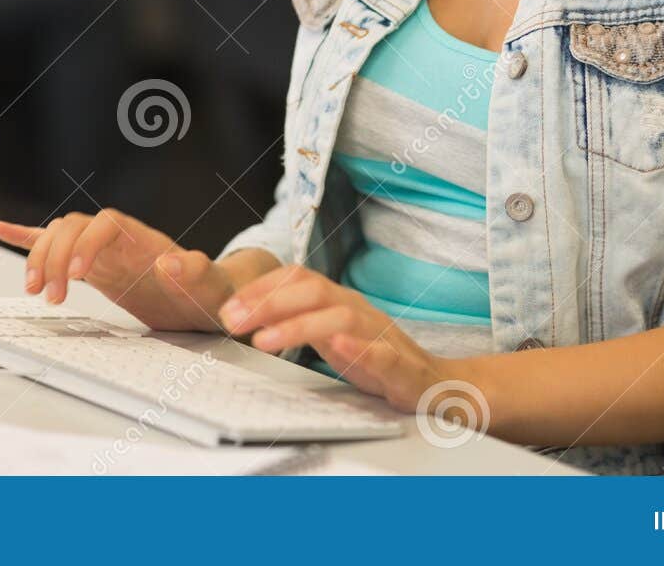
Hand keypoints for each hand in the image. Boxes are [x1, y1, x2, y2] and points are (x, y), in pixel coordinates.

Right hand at [0, 210, 234, 332]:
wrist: (204, 297)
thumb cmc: (208, 291)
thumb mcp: (208, 287)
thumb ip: (194, 273)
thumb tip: (170, 262)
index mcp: (143, 238)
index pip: (104, 223)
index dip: (86, 244)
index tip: (78, 276)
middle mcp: (117, 238)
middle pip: (73, 227)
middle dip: (55, 257)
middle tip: (50, 297)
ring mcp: (101, 249)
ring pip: (59, 235)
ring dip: (39, 257)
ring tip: (33, 289)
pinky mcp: (92, 265)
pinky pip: (54, 244)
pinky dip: (27, 237)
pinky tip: (1, 229)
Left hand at [218, 264, 456, 412]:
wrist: (436, 384)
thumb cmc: (376, 360)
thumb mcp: (329, 337)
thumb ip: (295, 324)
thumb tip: (245, 320)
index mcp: (339, 302)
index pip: (298, 279)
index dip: (262, 288)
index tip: (228, 307)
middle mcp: (358, 310)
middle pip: (313, 291)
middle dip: (268, 303)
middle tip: (232, 321)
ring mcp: (381, 335)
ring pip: (340, 317)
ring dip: (298, 326)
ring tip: (264, 340)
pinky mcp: (402, 366)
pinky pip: (382, 353)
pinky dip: (359, 348)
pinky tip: (337, 346)